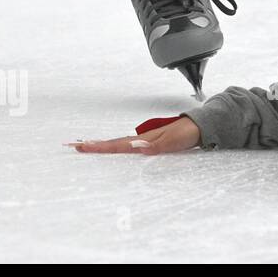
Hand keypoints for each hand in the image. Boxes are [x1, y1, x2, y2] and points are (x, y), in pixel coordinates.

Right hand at [68, 115, 199, 154]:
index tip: (82, 147)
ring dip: (103, 146)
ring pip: (120, 143)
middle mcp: (142, 139)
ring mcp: (146, 140)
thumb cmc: (187, 134)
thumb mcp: (171, 140)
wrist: (201, 127)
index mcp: (144, 139)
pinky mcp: (152, 143)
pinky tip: (112, 149)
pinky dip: (116, 147)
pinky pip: (129, 146)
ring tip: (87, 146)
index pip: (117, 144)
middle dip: (95, 145)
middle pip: (114, 143)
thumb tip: (135, 147)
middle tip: (76, 146)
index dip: (99, 147)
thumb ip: (154, 144)